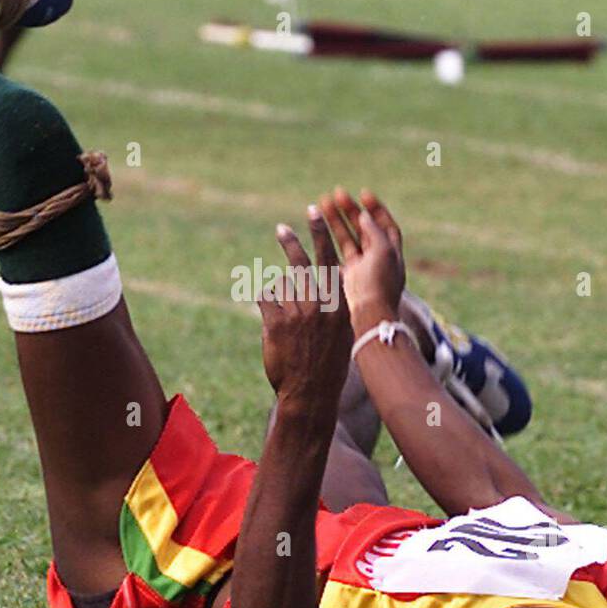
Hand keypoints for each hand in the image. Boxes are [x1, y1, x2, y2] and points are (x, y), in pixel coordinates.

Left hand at [257, 208, 352, 411]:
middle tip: (281, 228)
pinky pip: (265, 300)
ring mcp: (297, 312)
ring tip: (287, 323)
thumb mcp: (341, 333)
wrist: (311, 393)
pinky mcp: (275, 322)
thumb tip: (331, 284)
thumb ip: (334, 307)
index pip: (329, 260)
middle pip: (301, 264)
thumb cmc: (328, 366)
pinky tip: (272, 327)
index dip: (320, 235)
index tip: (314, 213)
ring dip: (280, 301)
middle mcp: (318, 304)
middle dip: (291, 243)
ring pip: (281, 288)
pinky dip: (267, 308)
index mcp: (337, 304)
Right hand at [316, 188, 405, 332]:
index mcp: (392, 254)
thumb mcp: (383, 252)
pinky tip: (317, 226)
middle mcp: (376, 260)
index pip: (385, 225)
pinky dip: (327, 239)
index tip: (362, 193)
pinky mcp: (344, 279)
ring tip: (320, 202)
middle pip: (364, 229)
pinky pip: (335, 253)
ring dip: (336, 221)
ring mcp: (360, 270)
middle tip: (334, 194)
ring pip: (348, 239)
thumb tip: (364, 215)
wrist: (367, 317)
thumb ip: (374, 231)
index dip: (376, 208)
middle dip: (350, 211)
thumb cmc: (379, 285)